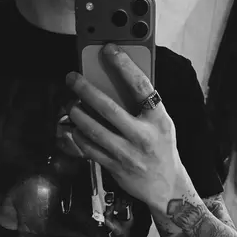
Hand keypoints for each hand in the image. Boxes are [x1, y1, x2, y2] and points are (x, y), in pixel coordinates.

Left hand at [66, 43, 182, 212]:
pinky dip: (78, 135)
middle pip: (108, 108)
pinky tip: (74, 127)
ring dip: (76, 113)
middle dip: (85, 90)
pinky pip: (89, 148)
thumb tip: (115, 81)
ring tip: (69, 103)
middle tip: (72, 78)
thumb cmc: (162, 148)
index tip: (108, 49)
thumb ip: (142, 105)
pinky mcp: (114, 167)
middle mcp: (143, 136)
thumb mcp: (161, 123)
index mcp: (158, 119)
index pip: (141, 86)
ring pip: (93, 129)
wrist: (167, 188)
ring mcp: (127, 154)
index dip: (124, 65)